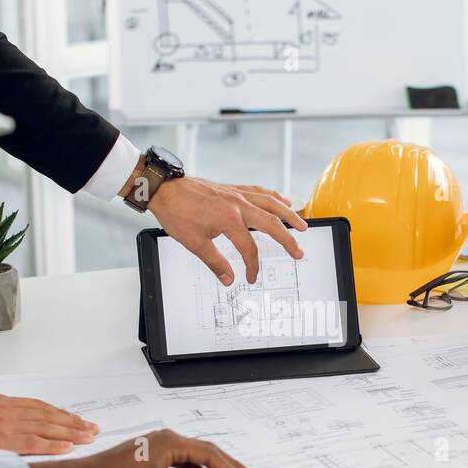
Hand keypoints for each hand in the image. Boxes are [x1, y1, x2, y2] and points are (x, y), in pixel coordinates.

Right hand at [0, 395, 98, 456]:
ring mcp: (5, 424)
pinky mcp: (1, 439)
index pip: (37, 407)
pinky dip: (52, 445)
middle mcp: (7, 410)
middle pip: (47, 415)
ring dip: (70, 432)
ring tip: (87, 437)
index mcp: (0, 403)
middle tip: (90, 428)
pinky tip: (68, 448)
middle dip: (71, 422)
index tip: (73, 419)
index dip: (58, 414)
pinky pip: (32, 442)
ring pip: (46, 427)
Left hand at [147, 176, 307, 284]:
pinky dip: (274, 196)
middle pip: (271, 224)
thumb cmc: (177, 214)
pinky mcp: (233, 188)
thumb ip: (215, 263)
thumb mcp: (194, 243)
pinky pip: (260, 191)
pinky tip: (283, 200)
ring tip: (302, 225)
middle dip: (287, 240)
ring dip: (289, 215)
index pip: (249, 248)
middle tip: (299, 252)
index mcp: (229, 220)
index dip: (253, 266)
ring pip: (271, 203)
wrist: (165, 190)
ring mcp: (237, 194)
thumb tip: (229, 279)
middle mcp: (238, 205)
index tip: (252, 277)